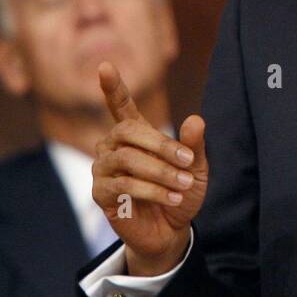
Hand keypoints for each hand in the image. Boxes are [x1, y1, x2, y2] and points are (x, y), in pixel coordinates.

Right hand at [91, 61, 207, 276]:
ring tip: (183, 184)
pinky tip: (171, 198)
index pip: (120, 106)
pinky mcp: (101, 194)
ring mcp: (103, 169)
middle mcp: (113, 146)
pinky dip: (152, 190)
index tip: (105, 65)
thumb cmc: (181, 192)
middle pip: (128, 131)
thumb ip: (194, 144)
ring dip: (160, 172)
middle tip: (188, 161)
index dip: (113, 87)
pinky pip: (123, 185)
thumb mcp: (196, 167)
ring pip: (126, 159)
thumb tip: (196, 119)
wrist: (172, 230)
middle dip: (162, 146)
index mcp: (135, 134)